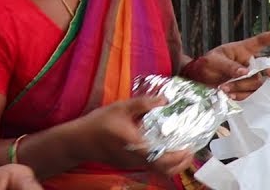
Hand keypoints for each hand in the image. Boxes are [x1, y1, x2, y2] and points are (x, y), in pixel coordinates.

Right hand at [71, 95, 193, 173]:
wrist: (78, 141)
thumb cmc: (99, 123)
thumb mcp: (121, 108)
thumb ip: (143, 103)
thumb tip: (165, 99)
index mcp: (136, 146)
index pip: (161, 159)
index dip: (178, 158)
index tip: (189, 149)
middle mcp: (136, 160)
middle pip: (163, 170)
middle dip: (180, 164)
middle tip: (191, 151)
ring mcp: (132, 165)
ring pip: (156, 171)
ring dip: (172, 165)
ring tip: (183, 152)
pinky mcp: (128, 164)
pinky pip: (149, 167)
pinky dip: (162, 163)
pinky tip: (166, 150)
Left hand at [184, 29, 269, 99]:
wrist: (198, 80)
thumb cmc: (206, 64)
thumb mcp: (214, 61)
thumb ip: (229, 66)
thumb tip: (244, 72)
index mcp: (243, 49)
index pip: (261, 41)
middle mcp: (249, 63)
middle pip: (261, 69)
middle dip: (264, 73)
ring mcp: (247, 77)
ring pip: (255, 84)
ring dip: (240, 87)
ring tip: (223, 88)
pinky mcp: (244, 89)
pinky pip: (249, 94)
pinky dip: (239, 95)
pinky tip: (229, 94)